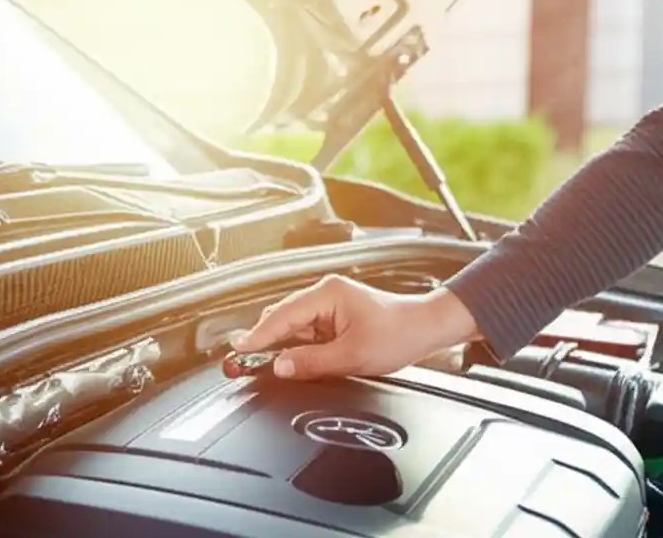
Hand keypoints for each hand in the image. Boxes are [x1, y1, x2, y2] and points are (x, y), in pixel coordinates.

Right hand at [229, 274, 480, 379]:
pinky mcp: (334, 319)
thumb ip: (311, 362)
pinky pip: (306, 334)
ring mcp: (329, 306)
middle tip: (242, 366)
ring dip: (283, 348)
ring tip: (267, 368)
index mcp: (327, 294)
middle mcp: (324, 295)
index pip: (281, 317)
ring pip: (293, 329)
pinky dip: (298, 349)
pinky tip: (293, 363)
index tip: (235, 354)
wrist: (426, 329)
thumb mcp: (352, 355)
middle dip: (264, 344)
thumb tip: (280, 366)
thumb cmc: (399, 334)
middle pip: (282, 321)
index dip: (256, 337)